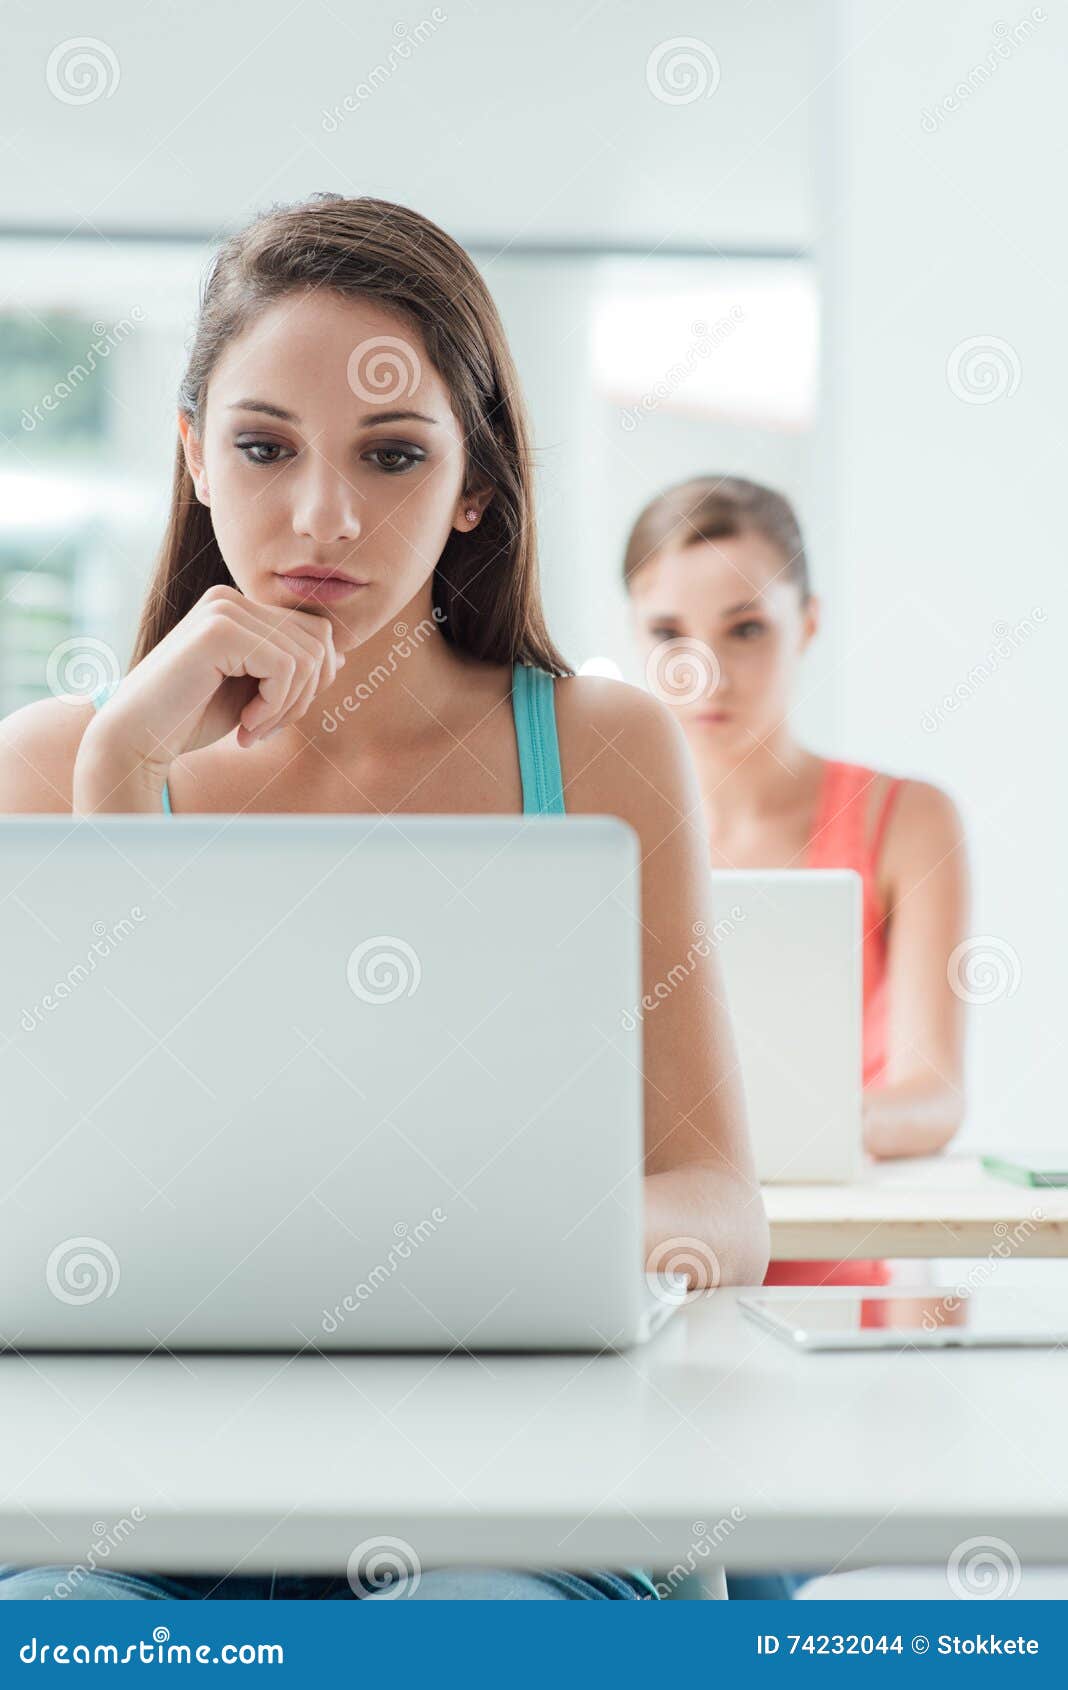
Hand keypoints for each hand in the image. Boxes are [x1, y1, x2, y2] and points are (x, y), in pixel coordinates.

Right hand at [75, 584, 343, 799]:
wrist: (137, 738)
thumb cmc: (190, 717)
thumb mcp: (253, 690)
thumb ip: (289, 668)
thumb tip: (339, 655)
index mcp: (238, 607)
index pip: (315, 632)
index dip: (312, 681)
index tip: (275, 717)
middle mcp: (230, 599)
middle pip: (318, 641)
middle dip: (304, 695)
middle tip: (266, 728)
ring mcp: (223, 610)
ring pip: (306, 656)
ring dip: (288, 706)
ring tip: (254, 730)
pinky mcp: (219, 630)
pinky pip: (286, 667)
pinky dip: (275, 706)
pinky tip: (245, 725)